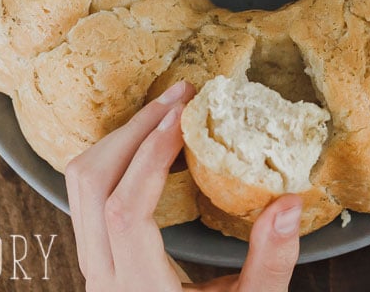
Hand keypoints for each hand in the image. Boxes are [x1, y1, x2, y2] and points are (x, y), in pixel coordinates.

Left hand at [64, 80, 302, 290]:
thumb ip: (270, 263)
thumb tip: (289, 201)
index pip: (124, 212)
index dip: (150, 157)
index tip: (185, 117)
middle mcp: (102, 279)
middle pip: (89, 185)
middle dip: (133, 130)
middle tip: (180, 96)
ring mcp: (94, 269)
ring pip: (79, 186)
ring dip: (121, 140)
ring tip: (169, 112)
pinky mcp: (98, 260)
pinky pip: (88, 197)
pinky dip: (117, 159)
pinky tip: (155, 145)